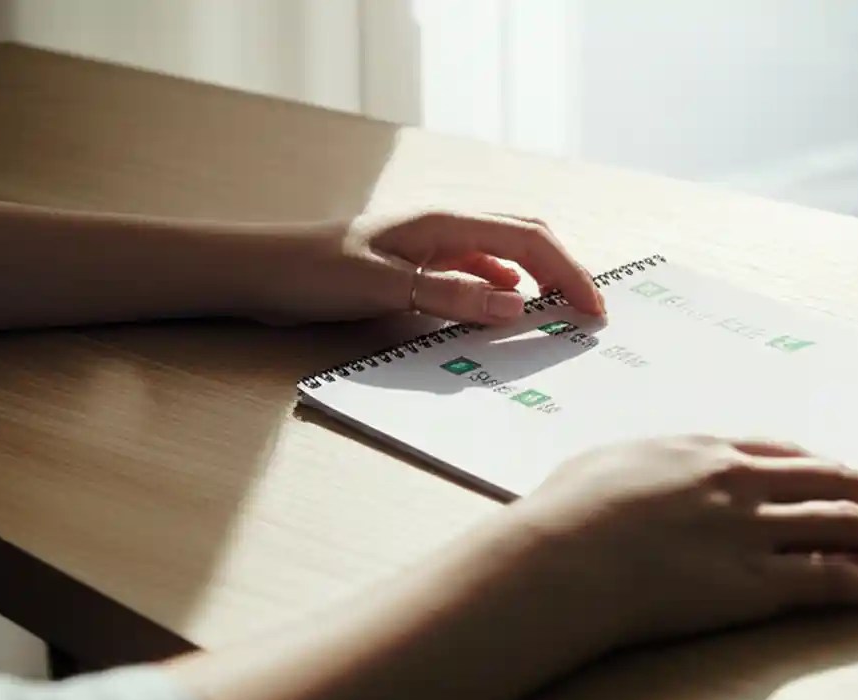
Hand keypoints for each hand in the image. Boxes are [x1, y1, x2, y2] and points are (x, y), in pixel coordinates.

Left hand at [253, 209, 604, 324]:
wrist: (264, 271)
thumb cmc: (316, 271)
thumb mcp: (386, 286)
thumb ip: (452, 294)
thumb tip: (517, 308)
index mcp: (446, 222)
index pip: (529, 241)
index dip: (568, 274)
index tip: (593, 310)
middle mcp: (447, 228)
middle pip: (527, 241)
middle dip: (564, 273)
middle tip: (588, 315)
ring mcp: (435, 247)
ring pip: (505, 258)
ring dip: (537, 284)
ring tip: (557, 318)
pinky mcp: (420, 267)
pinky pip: (477, 277)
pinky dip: (502, 295)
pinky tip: (503, 318)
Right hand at [510, 435, 857, 646]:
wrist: (559, 555)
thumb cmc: (566, 512)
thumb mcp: (609, 464)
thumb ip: (648, 466)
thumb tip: (646, 473)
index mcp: (706, 449)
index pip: (791, 453)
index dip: (839, 467)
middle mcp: (741, 481)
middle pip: (839, 480)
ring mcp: (752, 529)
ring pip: (852, 524)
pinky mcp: (755, 582)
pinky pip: (836, 576)